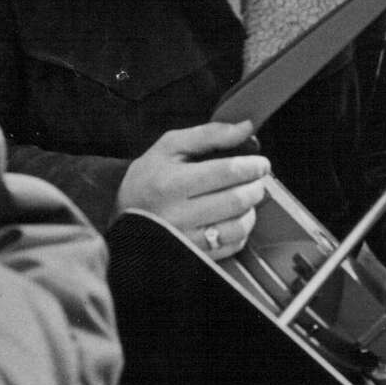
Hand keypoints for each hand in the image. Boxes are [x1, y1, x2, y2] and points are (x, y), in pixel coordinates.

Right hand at [115, 120, 271, 259]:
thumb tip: (246, 126)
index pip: (227, 172)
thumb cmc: (150, 178)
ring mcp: (186, 240)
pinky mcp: (194, 258)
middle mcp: (177, 214)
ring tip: (245, 199)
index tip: (261, 164)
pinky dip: (241, 230)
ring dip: (251, 211)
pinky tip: (233, 218)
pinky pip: (232, 246)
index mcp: (172, 183)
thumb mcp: (170, 147)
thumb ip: (210, 134)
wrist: (124, 216)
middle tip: (255, 180)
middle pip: (237, 200)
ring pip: (238, 227)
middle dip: (255, 187)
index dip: (253, 166)